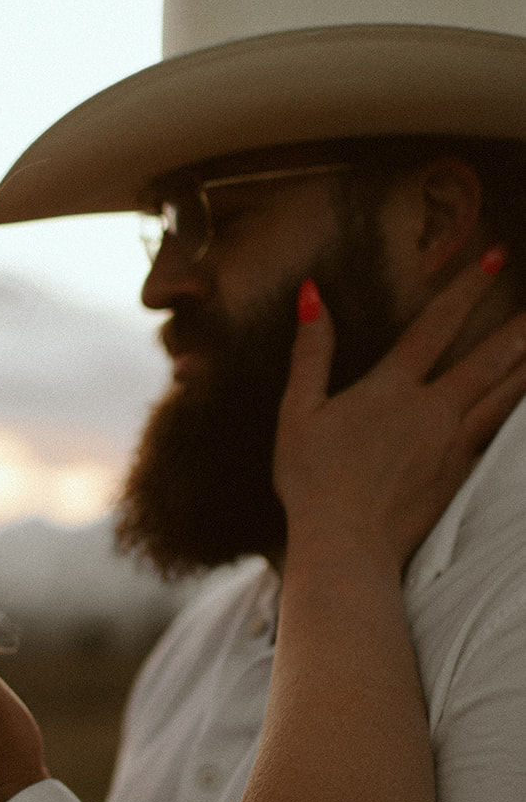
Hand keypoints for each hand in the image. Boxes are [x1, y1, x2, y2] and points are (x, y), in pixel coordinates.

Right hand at [274, 258, 525, 571]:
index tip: (495, 256)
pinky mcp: (462, 476)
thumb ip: (310, 352)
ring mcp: (453, 444)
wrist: (346, 545)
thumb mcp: (296, 412)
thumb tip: (311, 295)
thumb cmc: (312, 481)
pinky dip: (520, 414)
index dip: (467, 287)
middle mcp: (432, 410)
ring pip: (505, 395)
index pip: (436, 325)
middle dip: (518, 325)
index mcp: (391, 389)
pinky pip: (502, 436)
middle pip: (488, 358)